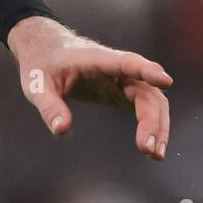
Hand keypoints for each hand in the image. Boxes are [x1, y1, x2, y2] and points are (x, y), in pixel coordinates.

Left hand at [6, 15, 172, 160]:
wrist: (44, 48)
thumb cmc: (40, 63)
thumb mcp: (36, 84)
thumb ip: (49, 105)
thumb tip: (62, 130)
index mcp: (94, 59)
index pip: (124, 62)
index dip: (145, 69)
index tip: (166, 80)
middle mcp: (114, 67)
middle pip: (145, 89)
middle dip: (152, 118)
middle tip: (149, 149)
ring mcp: (121, 78)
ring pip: (151, 99)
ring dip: (158, 125)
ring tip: (154, 154)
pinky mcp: (122, 90)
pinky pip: (146, 105)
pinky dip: (152, 124)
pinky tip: (151, 146)